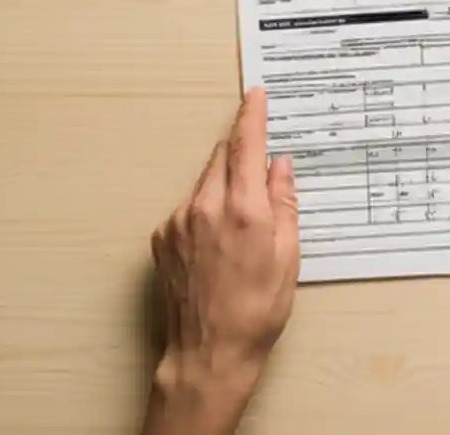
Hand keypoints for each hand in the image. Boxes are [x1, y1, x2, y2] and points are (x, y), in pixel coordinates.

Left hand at [141, 89, 298, 434]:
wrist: (208, 353)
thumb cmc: (256, 312)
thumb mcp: (288, 257)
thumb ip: (283, 204)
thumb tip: (279, 168)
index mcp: (243, 210)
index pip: (245, 145)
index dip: (251, 116)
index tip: (255, 95)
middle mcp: (204, 208)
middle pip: (222, 158)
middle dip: (240, 154)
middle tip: (260, 168)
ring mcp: (177, 223)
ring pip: (204, 184)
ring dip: (224, 188)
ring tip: (243, 227)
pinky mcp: (161, 239)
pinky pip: (188, 209)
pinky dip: (205, 212)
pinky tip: (219, 245)